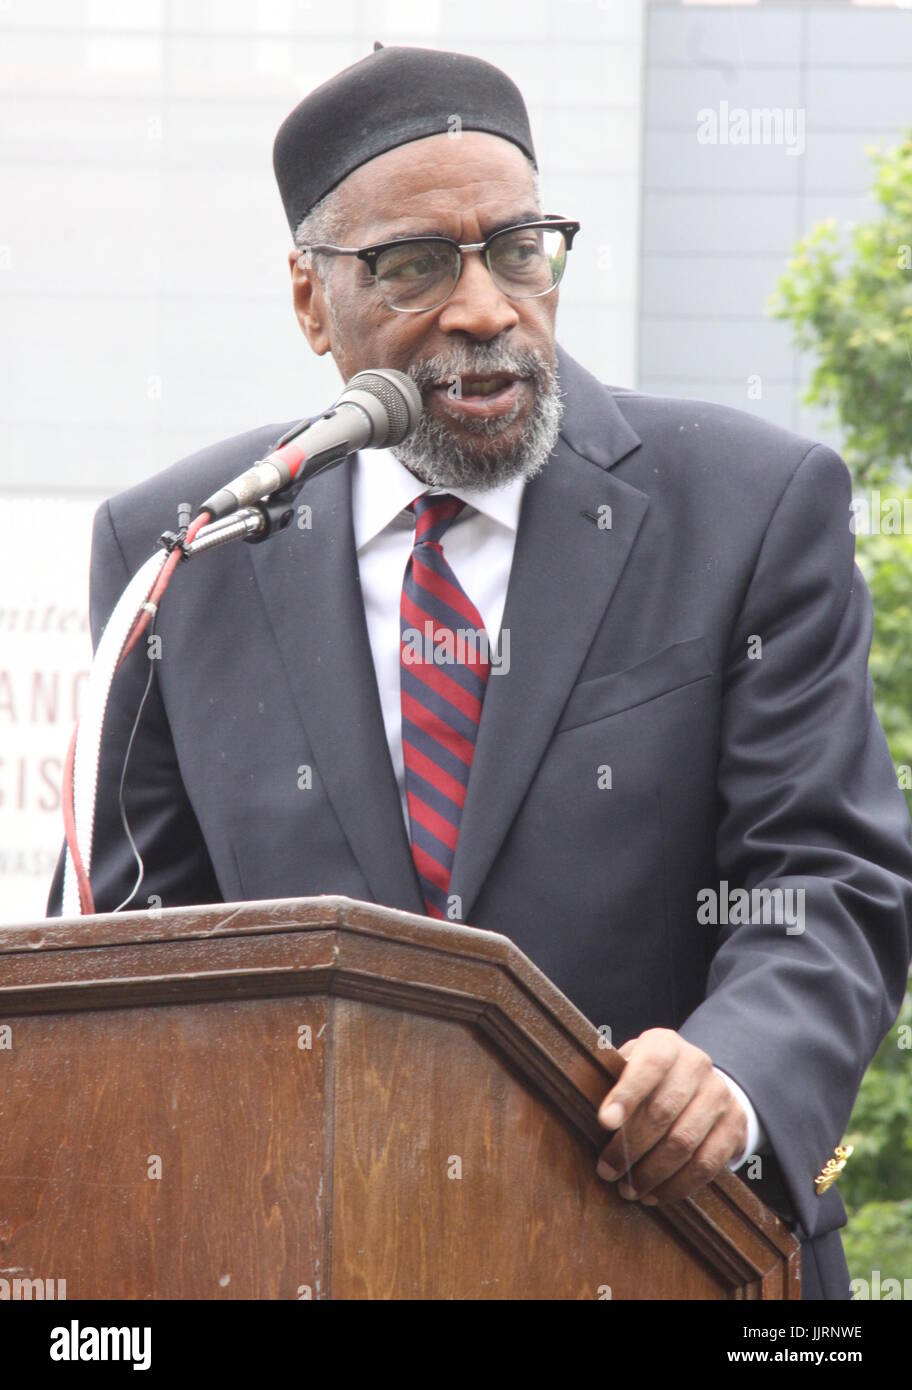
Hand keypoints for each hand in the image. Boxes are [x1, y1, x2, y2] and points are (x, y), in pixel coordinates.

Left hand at [595, 1028, 747, 1205]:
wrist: (702, 1084)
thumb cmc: (650, 1079)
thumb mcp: (631, 1066)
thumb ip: (611, 1079)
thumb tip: (578, 1098)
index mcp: (666, 1045)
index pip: (649, 1065)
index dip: (626, 1094)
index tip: (604, 1122)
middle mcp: (697, 1064)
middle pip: (663, 1110)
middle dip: (631, 1146)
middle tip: (607, 1171)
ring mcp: (720, 1095)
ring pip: (684, 1142)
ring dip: (652, 1173)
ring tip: (629, 1190)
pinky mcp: (735, 1126)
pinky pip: (707, 1164)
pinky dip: (678, 1185)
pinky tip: (656, 1195)